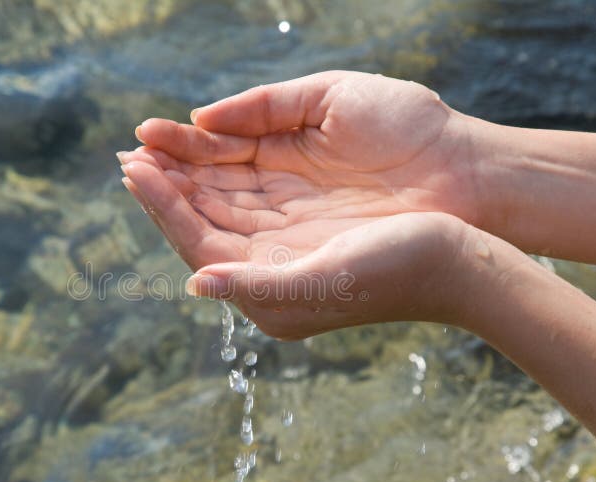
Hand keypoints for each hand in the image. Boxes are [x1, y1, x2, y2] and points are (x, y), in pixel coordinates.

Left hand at [118, 156, 471, 339]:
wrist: (459, 264)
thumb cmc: (401, 268)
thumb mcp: (326, 277)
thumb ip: (258, 285)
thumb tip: (194, 281)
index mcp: (268, 297)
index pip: (197, 246)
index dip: (164, 206)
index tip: (133, 166)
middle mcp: (267, 283)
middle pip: (202, 231)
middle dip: (166, 192)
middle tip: (130, 154)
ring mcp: (283, 261)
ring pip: (220, 217)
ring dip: (188, 185)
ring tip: (155, 153)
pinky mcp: (300, 242)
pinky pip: (246, 209)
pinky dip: (220, 184)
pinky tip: (206, 164)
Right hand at [132, 71, 480, 226]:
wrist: (468, 180)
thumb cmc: (408, 130)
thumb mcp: (331, 97)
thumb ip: (264, 105)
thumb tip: (200, 118)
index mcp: (284, 163)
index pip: (218, 163)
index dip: (180, 153)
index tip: (143, 140)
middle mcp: (280, 207)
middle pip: (209, 198)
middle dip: (167, 182)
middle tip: (128, 164)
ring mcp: (290, 241)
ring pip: (217, 226)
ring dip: (176, 208)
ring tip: (139, 181)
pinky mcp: (302, 271)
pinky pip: (242, 259)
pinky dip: (206, 244)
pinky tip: (176, 221)